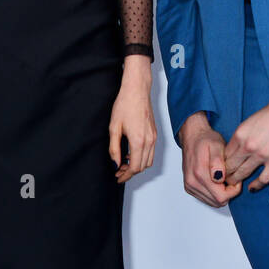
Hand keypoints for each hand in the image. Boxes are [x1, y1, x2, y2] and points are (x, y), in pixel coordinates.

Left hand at [109, 58, 156, 182]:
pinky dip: (143, 157)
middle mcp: (149, 141)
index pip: (135, 167)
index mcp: (138, 141)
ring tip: (124, 163)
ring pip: (148, 161)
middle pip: (142, 166)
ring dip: (137, 165)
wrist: (137, 90)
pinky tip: (132, 153)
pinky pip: (151, 152)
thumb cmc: (125, 105)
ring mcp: (154, 137)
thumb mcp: (114, 128)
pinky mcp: (155, 133)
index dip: (125, 175)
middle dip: (130, 172)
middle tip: (118, 171)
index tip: (118, 177)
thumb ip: (114, 148)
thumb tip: (115, 163)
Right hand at [178, 112, 240, 205]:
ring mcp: (190, 186)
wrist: (192, 137)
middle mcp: (192, 182)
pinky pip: (206, 199)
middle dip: (228, 192)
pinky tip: (216, 181)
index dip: (233, 190)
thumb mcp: (217, 145)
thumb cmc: (206, 140)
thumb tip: (219, 178)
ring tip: (223, 178)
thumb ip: (218, 162)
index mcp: (199, 173)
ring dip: (221, 194)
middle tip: (230, 177)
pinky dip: (214, 194)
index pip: (222, 196)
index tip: (235, 177)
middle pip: (218, 201)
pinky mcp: (189, 187)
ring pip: (212, 202)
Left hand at [223, 92, 268, 191]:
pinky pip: (263, 179)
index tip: (221, 168)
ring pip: (243, 174)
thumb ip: (242, 136)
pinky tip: (251, 188)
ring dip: (236, 180)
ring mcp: (262, 155)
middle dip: (225, 175)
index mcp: (239, 134)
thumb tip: (236, 148)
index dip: (221, 163)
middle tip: (223, 180)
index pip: (224, 154)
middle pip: (230, 166)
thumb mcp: (250, 121)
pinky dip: (256, 185)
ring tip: (234, 185)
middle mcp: (248, 146)